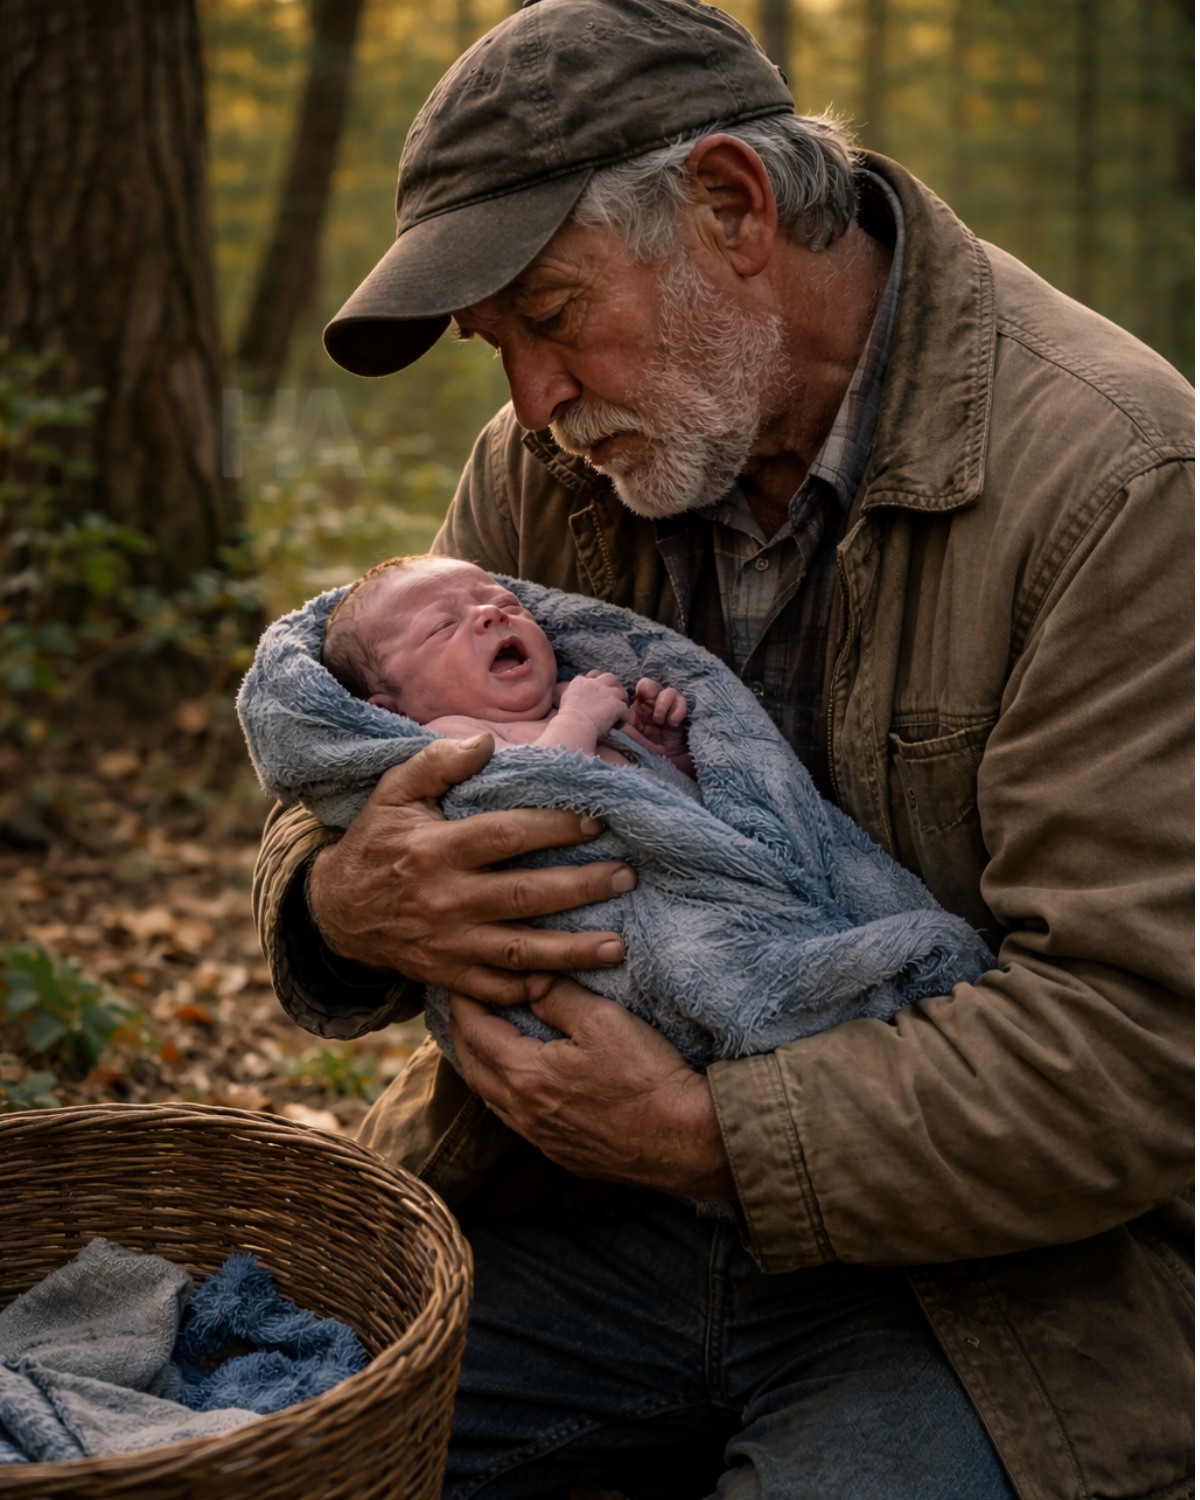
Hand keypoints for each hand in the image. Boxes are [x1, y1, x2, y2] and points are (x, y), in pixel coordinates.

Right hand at [307, 735, 635, 1002]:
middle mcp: (445, 900)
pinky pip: (494, 989)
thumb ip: (438, 763)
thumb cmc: (375, 841)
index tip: (596, 820)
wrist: (334, 911)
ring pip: (519, 952)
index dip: (554, 827)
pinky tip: (570, 982)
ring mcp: (447, 943)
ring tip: (617, 945)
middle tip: (626, 877)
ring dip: (571, 951)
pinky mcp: (446, 975)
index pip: (506, 836)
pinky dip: (530, 990)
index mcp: (435, 849)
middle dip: (581, 887)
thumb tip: (487, 743)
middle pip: (525, 896)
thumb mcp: (393, 792)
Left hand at [446, 978, 736, 1199]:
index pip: (475, 1031)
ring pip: (491, 1098)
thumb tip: (529, 978)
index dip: (463, 1002)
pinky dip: (504, 1093)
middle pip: (473, 1068)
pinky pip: (515, 1120)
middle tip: (462, 1006)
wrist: (684, 1141)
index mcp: (525, 1075)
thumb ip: (558, 996)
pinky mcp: (562, 1153)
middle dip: (463, 1033)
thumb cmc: (646, 1078)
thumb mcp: (603, 1021)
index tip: (457, 980)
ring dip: (480, 1065)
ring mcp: (541, 1138)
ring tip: (481, 1040)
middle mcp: (523, 1112)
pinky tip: (518, 1083)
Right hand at [555, 671, 628, 735]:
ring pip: (621, 692)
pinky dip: (625, 718)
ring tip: (619, 711)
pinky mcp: (617, 705)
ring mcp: (608, 693)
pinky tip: (620, 724)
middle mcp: (595, 684)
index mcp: (581, 682)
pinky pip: (626, 711)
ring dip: (621, 701)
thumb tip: (577, 697)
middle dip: (613, 685)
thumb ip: (573, 693)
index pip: (593, 675)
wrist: (574, 726)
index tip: (598, 691)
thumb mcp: (565, 699)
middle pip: (610, 677)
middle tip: (612, 698)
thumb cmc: (566, 718)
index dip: (598, 682)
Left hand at [620, 678, 693, 771]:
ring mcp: (668, 712)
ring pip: (667, 691)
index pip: (630, 695)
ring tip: (662, 721)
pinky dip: (677, 708)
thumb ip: (627, 734)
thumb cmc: (648, 764)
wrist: (668, 777)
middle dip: (650, 693)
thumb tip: (621, 723)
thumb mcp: (632, 747)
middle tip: (650, 710)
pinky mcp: (683, 717)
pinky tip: (673, 722)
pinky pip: (681, 700)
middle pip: (649, 686)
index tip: (629, 706)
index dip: (631, 694)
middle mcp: (652, 711)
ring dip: (663, 703)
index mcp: (636, 715)